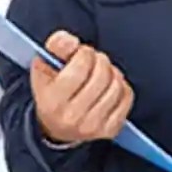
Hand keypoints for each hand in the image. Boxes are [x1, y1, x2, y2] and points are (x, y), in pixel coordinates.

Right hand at [31, 30, 133, 144]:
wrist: (56, 128)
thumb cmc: (51, 94)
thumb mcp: (44, 68)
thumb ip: (56, 47)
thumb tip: (71, 41)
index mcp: (53, 101)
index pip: (80, 67)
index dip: (84, 52)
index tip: (81, 52)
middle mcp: (73, 117)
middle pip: (101, 75)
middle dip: (99, 60)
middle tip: (93, 60)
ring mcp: (93, 125)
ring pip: (116, 85)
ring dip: (111, 71)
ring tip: (101, 71)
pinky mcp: (110, 129)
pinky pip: (126, 97)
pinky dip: (121, 86)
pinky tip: (110, 85)